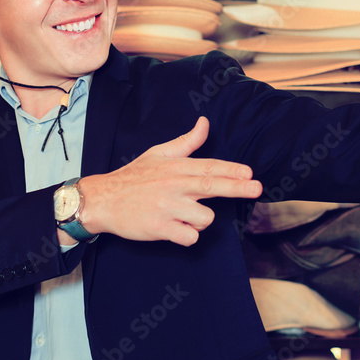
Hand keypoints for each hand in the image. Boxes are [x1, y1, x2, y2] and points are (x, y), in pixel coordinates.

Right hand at [77, 117, 261, 244]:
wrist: (102, 200)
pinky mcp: (159, 228)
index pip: (209, 167)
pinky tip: (177, 229)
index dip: (231, 170)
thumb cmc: (133, 177)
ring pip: (204, 218)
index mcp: (175, 168)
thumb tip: (205, 123)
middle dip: (237, 188)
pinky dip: (188, 236)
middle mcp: (173, 186)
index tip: (250, 173)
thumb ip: (187, 142)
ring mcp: (166, 207)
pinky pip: (189, 237)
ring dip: (203, 221)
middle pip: (211, 187)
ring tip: (187, 216)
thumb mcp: (159, 153)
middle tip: (256, 188)